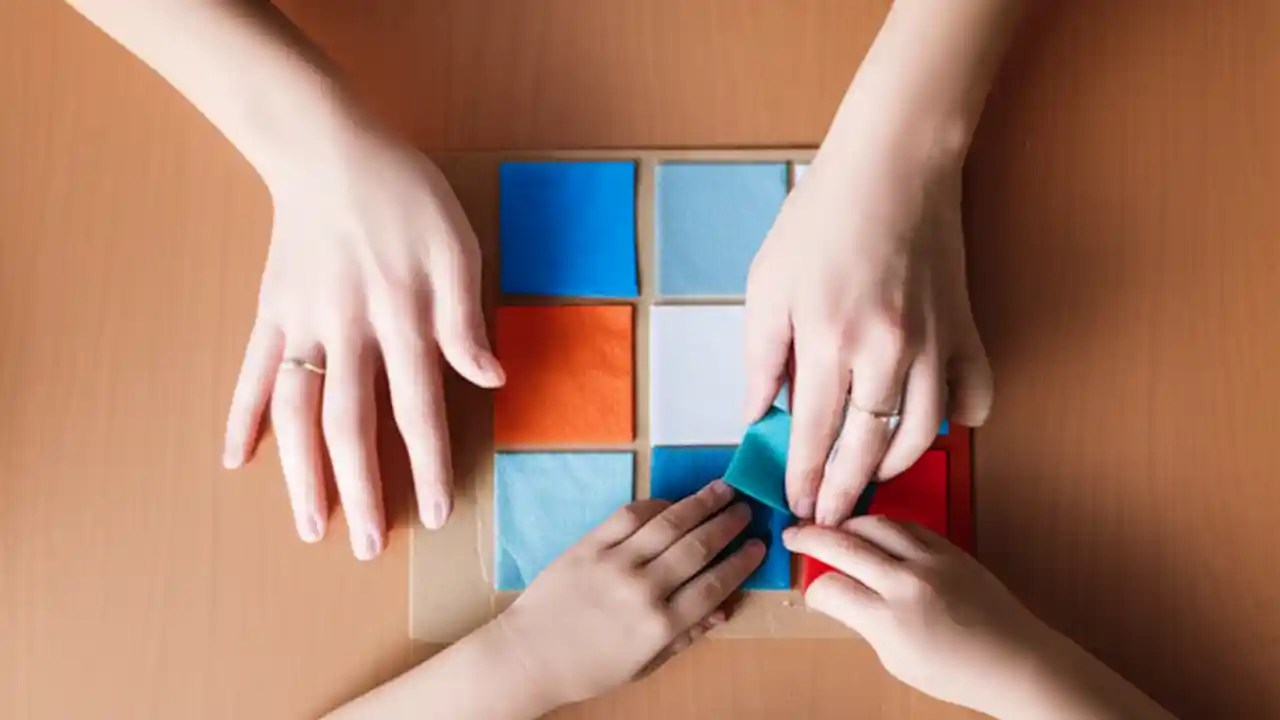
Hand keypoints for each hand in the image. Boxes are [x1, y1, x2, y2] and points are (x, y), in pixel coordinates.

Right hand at [221, 128, 503, 559]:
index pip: (417, 407)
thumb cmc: (404, 194)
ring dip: (300, 474)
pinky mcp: (269, 311)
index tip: (431, 513)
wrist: (327, 146)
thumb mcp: (456, 245)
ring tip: (308, 527)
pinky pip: (251, 373)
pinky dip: (241, 416)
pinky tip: (234, 460)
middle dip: (361, 491)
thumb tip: (489, 379)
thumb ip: (466, 318)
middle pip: (350, 425)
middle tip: (368, 548)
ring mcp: (300, 324)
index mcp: (400, 315)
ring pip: (297, 413)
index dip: (425, 464)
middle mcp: (345, 330)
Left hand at [493, 480, 765, 709]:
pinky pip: (629, 516)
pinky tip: (673, 501)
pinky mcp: (588, 545)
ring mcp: (614, 563)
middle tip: (747, 509)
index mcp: (660, 626)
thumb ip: (686, 636)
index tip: (759, 546)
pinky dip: (656, 505)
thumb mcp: (644, 665)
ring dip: (701, 504)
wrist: (528, 656)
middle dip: (728, 525)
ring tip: (723, 490)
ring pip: (668, 524)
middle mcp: (643, 590)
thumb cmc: (589, 667)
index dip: (741, 563)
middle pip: (697, 547)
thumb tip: (725, 609)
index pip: (714, 585)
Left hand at [745, 152, 992, 524]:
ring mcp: (934, 345)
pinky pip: (973, 396)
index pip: (813, 436)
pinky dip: (959, 422)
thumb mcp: (767, 285)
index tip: (796, 506)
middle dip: (845, 491)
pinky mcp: (966, 329)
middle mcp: (886, 354)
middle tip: (831, 515)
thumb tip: (755, 415)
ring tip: (870, 476)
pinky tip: (936, 429)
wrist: (893, 165)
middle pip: (867, 448)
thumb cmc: (819, 219)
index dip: (803, 479)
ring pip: (922, 434)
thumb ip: (760, 358)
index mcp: (828, 342)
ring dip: (895, 466)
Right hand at [784, 516, 1062, 716]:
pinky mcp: (951, 549)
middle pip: (843, 544)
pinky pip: (907, 525)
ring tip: (833, 527)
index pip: (829, 589)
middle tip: (793, 534)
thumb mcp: (896, 660)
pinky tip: (874, 531)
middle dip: (810, 537)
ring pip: (875, 523)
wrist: (1015, 660)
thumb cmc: (955, 672)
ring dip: (847, 523)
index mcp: (889, 619)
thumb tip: (842, 595)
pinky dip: (884, 525)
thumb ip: (865, 623)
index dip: (814, 590)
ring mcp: (932, 561)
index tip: (815, 593)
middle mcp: (907, 582)